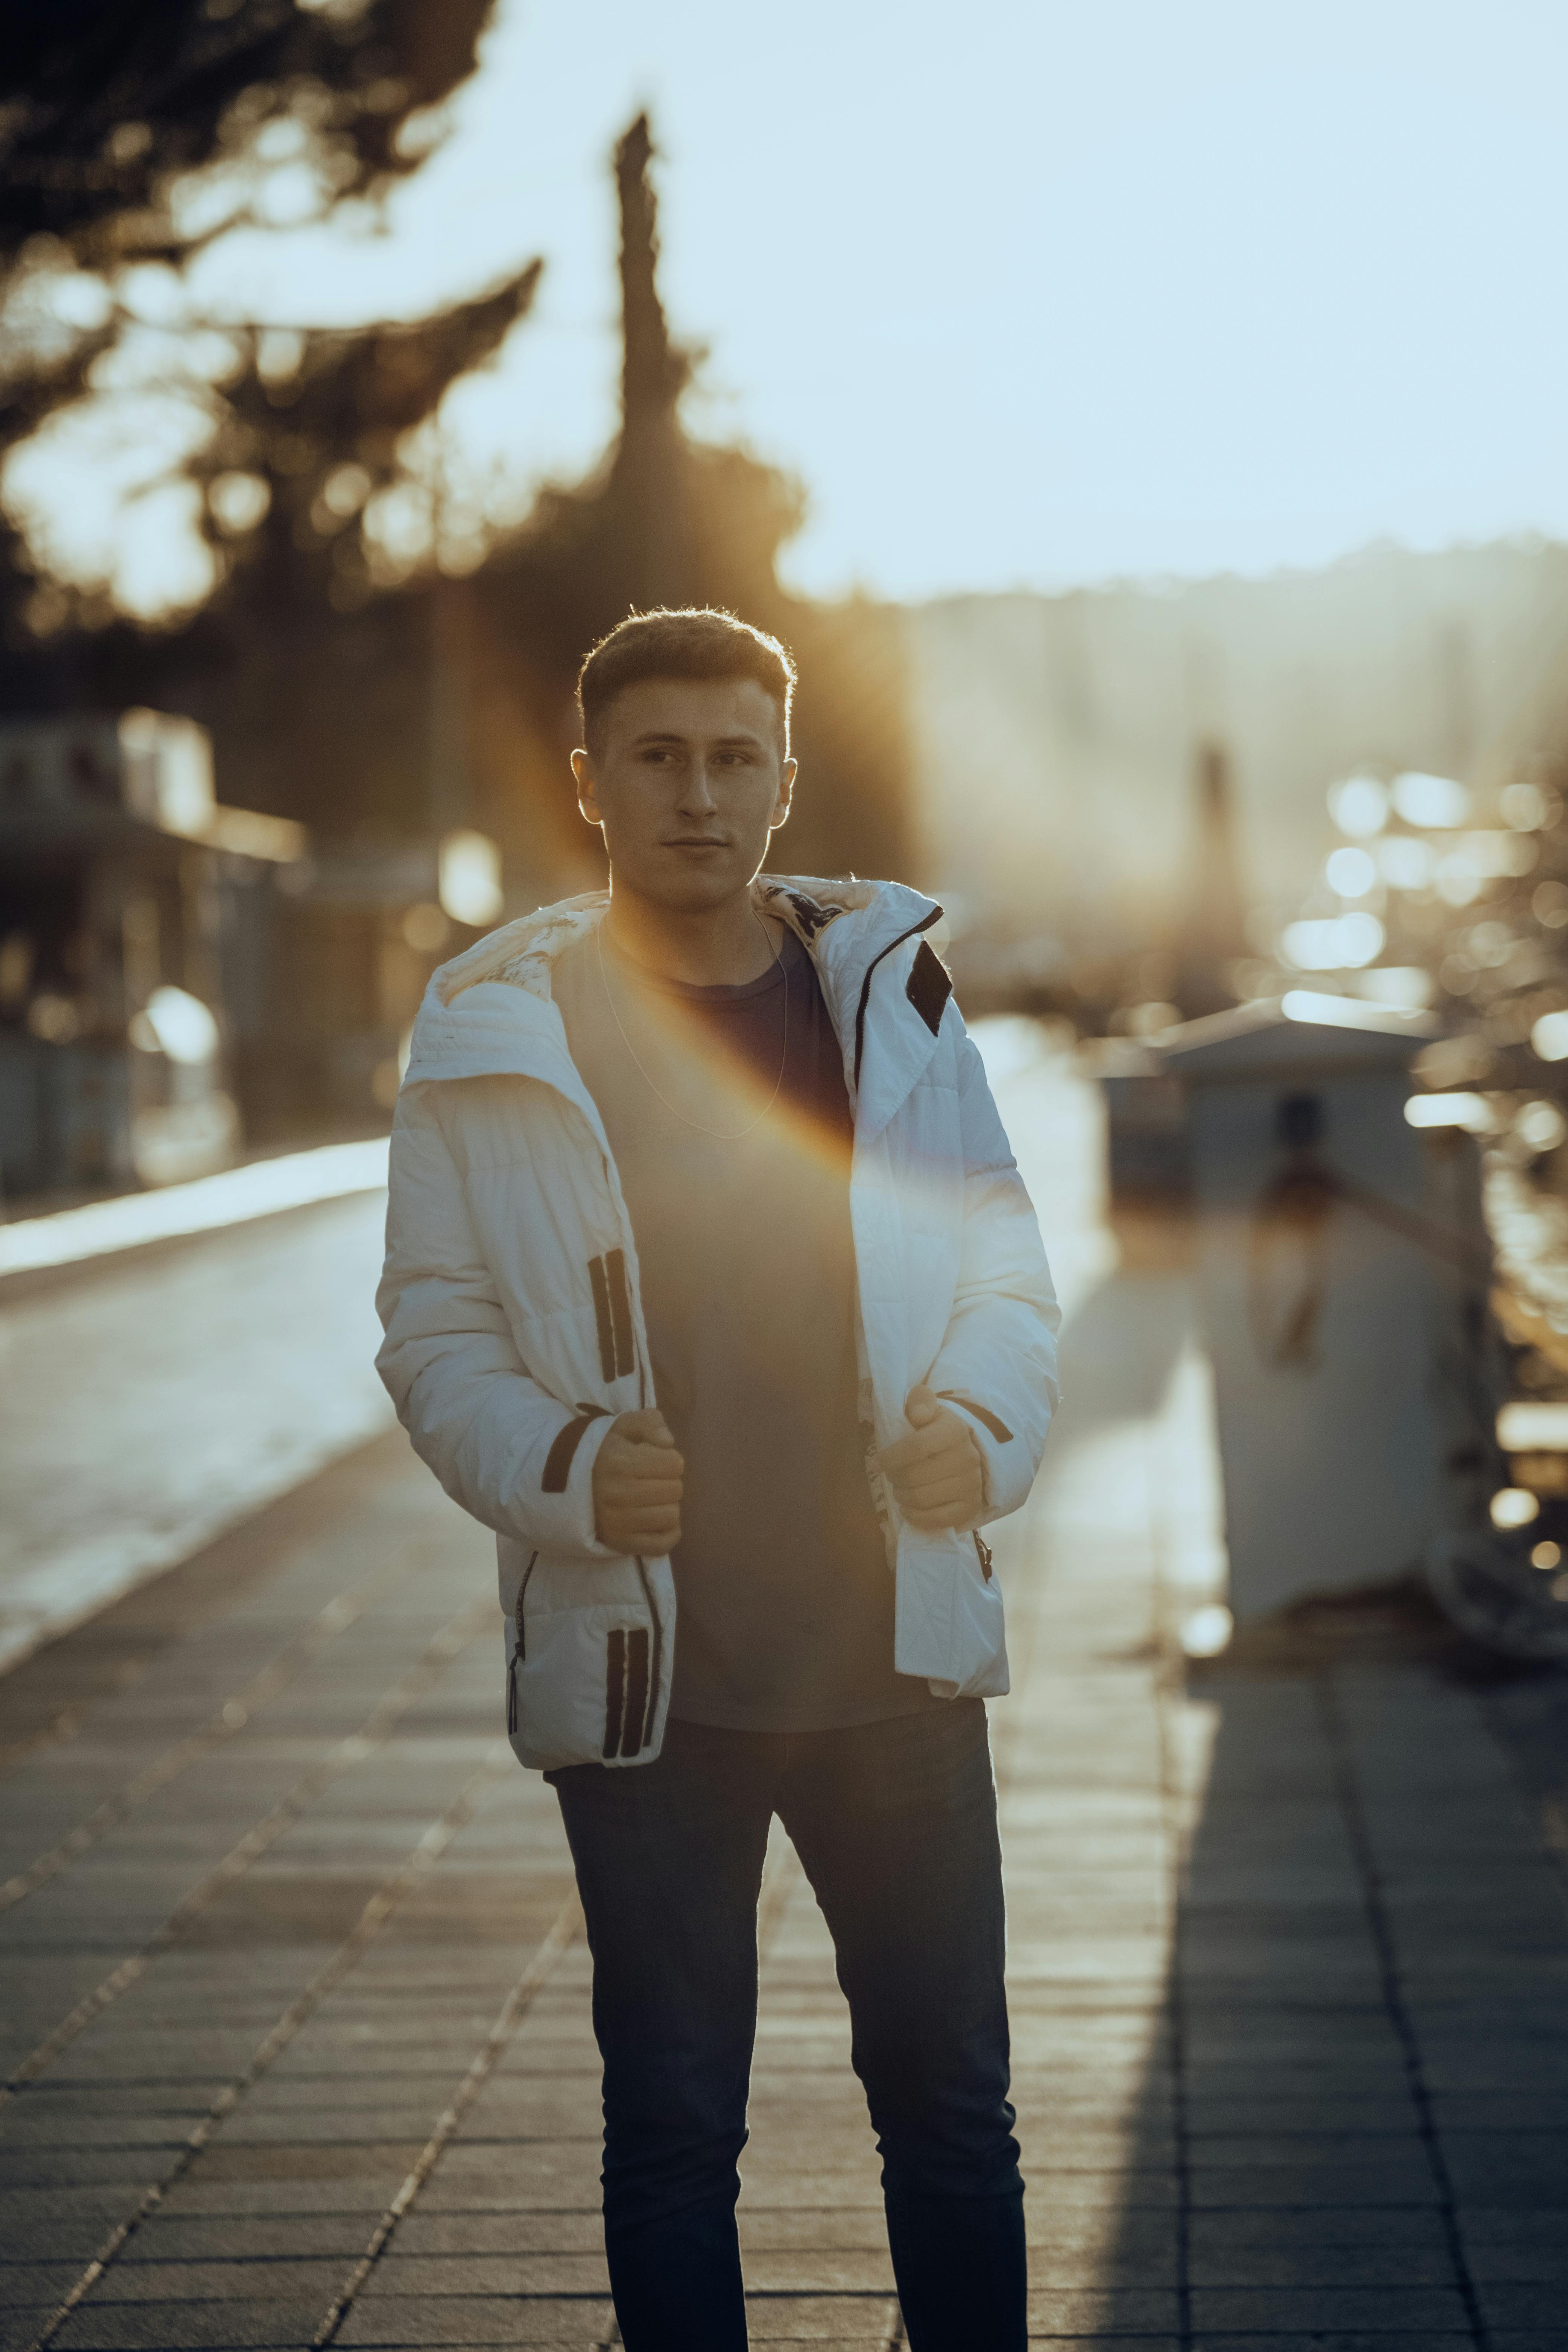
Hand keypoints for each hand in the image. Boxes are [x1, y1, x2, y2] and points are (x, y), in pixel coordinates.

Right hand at [592, 1409, 683, 1554]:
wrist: (571, 1482)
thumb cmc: (605, 1451)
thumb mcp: (624, 1425)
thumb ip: (650, 1422)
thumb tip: (668, 1442)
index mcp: (619, 1462)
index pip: (675, 1464)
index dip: (669, 1459)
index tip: (654, 1459)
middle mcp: (617, 1494)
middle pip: (675, 1490)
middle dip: (668, 1481)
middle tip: (651, 1479)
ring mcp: (617, 1523)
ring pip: (671, 1516)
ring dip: (667, 1505)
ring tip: (650, 1498)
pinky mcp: (620, 1543)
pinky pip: (662, 1544)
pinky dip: (667, 1532)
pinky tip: (655, 1518)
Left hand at [876, 1386, 984, 1531]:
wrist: (962, 1453)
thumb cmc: (936, 1430)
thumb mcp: (928, 1410)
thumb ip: (920, 1401)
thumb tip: (917, 1412)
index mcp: (955, 1431)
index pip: (916, 1447)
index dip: (889, 1457)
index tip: (875, 1462)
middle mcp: (968, 1458)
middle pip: (915, 1476)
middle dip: (894, 1477)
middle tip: (891, 1475)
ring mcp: (972, 1485)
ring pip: (922, 1498)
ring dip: (901, 1496)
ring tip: (899, 1489)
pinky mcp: (971, 1507)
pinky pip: (936, 1520)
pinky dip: (915, 1516)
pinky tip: (908, 1507)